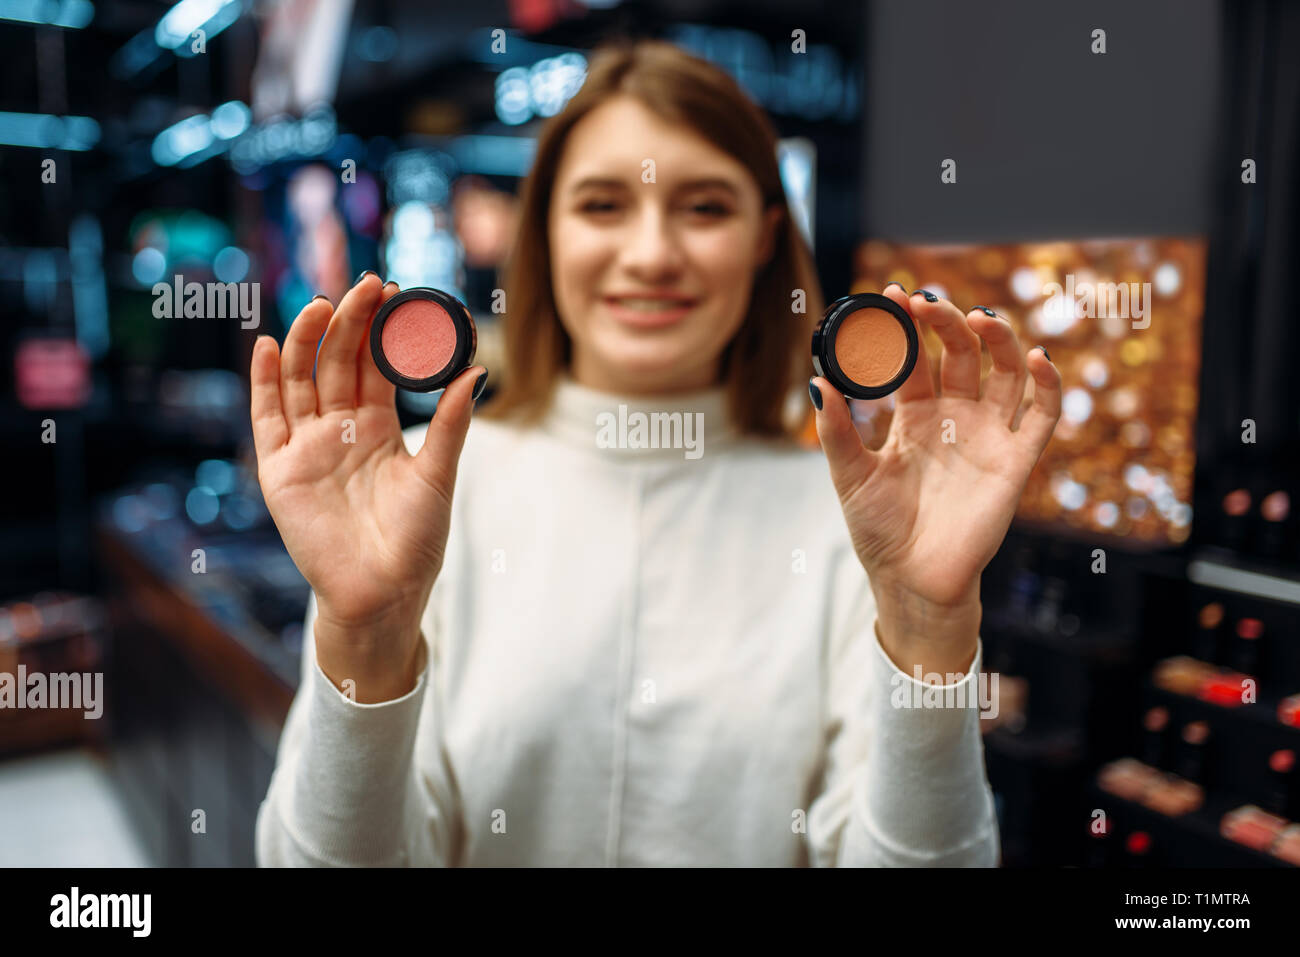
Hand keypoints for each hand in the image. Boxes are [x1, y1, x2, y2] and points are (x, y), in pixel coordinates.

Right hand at [249, 274, 485, 696]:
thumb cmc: (416, 542)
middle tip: (367, 285)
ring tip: (322, 304)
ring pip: (302, 380)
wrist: (382, 594)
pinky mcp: (280, 469)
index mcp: (381, 429)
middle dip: (352, 323)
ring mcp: (308, 447)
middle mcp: (341, 430)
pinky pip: (267, 418)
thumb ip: (451, 424)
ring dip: (307, 340)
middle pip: (339, 363)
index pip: (377, 367)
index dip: (383, 332)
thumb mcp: (439, 475)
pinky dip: (265, 381)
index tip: (396, 293)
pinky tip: (267, 343)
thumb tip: (477, 370)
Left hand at [810, 286, 1060, 666]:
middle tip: (929, 303)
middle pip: (961, 354)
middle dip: (949, 324)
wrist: (911, 580)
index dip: (907, 328)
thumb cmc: (879, 530)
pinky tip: (1038, 357)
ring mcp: (986, 436)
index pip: (916, 358)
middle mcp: (954, 417)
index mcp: (914, 415)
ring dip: (999, 341)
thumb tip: (817, 382)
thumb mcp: (850, 476)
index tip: (893, 297)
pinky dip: (1047, 385)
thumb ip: (836, 430)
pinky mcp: (1015, 462)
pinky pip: (1040, 417)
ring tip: (981, 319)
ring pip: (1005, 373)